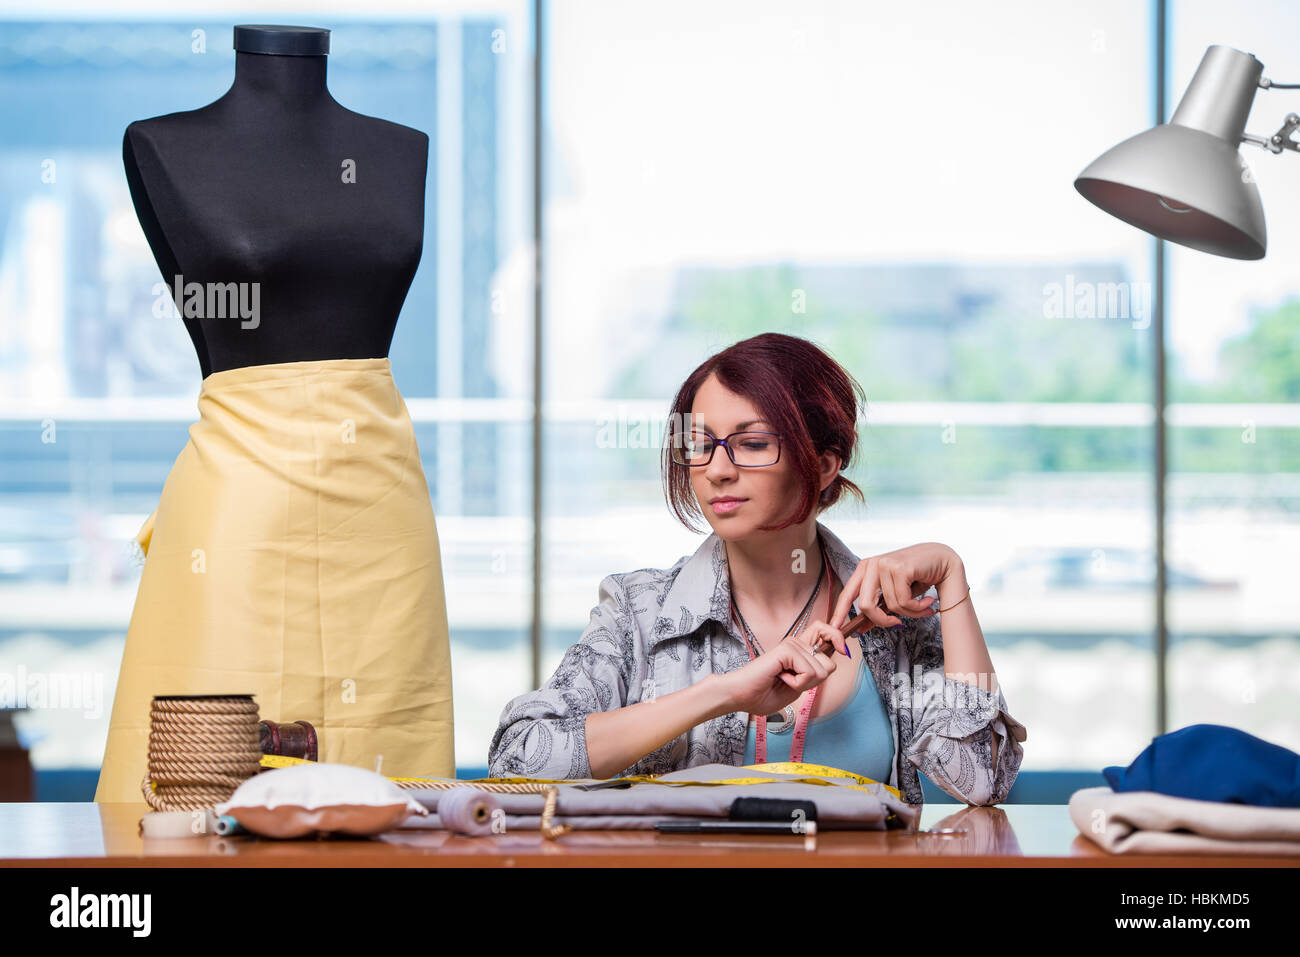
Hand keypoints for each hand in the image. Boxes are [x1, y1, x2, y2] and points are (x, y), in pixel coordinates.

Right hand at [722, 620, 844, 715]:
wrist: (741, 696)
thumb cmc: (763, 694)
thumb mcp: (798, 687)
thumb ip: (813, 675)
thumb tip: (830, 663)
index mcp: (799, 651)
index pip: (825, 631)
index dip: (838, 638)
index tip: (842, 650)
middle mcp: (797, 643)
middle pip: (830, 661)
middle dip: (817, 680)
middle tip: (794, 682)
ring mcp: (792, 644)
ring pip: (821, 669)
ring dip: (804, 684)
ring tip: (782, 680)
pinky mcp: (786, 649)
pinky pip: (809, 670)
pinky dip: (798, 682)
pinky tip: (780, 678)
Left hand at [830, 542, 960, 631]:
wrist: (944, 561)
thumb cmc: (919, 577)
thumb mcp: (894, 594)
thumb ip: (879, 608)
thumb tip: (861, 628)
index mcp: (865, 569)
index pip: (847, 593)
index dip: (839, 612)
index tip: (834, 628)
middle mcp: (872, 564)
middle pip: (865, 606)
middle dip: (881, 621)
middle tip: (897, 623)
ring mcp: (884, 564)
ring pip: (889, 606)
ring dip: (909, 613)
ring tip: (922, 606)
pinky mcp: (899, 568)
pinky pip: (903, 602)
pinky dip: (917, 608)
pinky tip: (928, 601)